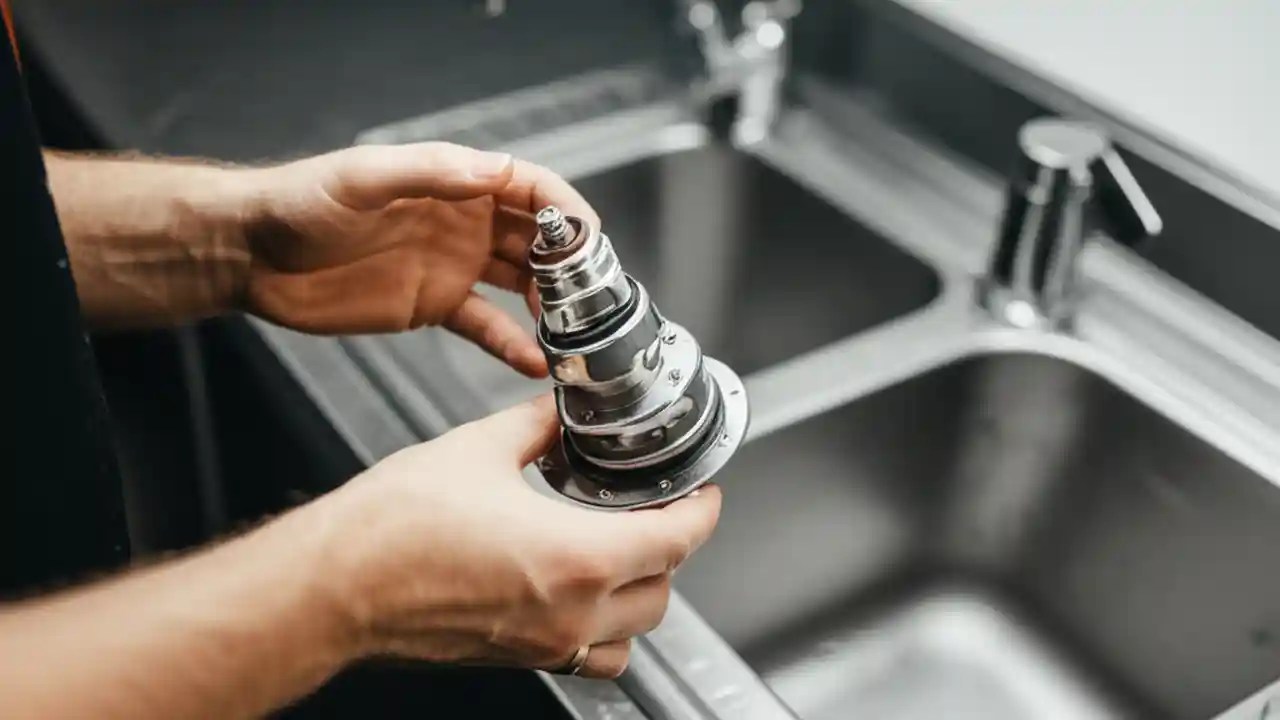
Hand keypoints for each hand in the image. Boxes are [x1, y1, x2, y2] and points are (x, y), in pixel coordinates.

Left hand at [241, 143, 597, 376]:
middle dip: (571, 263)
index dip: (566, 209)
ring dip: (551, 305)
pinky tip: (535, 364)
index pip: (528, 188)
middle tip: (593, 297)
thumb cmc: (301, 203)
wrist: (253, 255)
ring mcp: (453, 266)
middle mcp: (464, 222)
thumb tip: (498, 171)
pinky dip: (511, 344)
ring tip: (575, 334)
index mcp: (453, 182)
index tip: (591, 238)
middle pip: (537, 238)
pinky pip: (485, 326)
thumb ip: (431, 173)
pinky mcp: (434, 307)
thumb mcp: (364, 179)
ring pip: (521, 283)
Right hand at [308, 394, 721, 677]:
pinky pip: (589, 655)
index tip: (703, 493)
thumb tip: (558, 413)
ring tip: (625, 552)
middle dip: (671, 547)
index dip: (701, 511)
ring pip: (631, 634)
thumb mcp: (479, 449)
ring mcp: (544, 644)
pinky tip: (579, 589)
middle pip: (662, 589)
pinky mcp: (516, 657)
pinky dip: (603, 628)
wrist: (333, 586)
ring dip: (642, 594)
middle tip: (657, 508)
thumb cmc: (392, 526)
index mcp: (577, 558)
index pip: (677, 540)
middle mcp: (571, 612)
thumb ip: (535, 428)